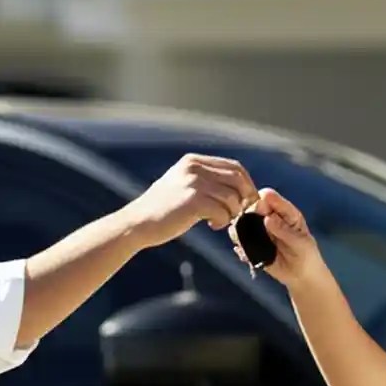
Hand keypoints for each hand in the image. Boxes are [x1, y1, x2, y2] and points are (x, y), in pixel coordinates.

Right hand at [123, 154, 258, 247]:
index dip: (247, 184)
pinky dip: (222, 221)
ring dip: (231, 213)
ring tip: (219, 221)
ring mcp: (193, 183)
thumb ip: (204, 180)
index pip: (234, 166)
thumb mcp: (182, 184)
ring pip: (232, 197)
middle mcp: (194, 167)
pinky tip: (211, 225)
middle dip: (245, 198)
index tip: (247, 201)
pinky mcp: (193, 201)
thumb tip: (237, 187)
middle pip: (238, 179)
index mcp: (193, 161)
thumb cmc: (162, 209)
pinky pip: (223, 212)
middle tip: (240, 213)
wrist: (138, 223)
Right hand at [230, 188, 328, 289]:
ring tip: (243, 240)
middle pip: (251, 208)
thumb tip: (267, 218)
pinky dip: (240, 246)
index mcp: (284, 212)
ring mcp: (259, 231)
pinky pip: (240, 242)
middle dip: (246, 214)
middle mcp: (268, 218)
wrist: (302, 276)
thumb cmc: (306, 254)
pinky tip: (245, 254)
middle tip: (246, 225)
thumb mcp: (300, 242)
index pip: (269, 198)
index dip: (263, 199)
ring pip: (241, 224)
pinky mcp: (252, 246)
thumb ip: (284, 230)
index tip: (260, 208)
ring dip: (239, 230)